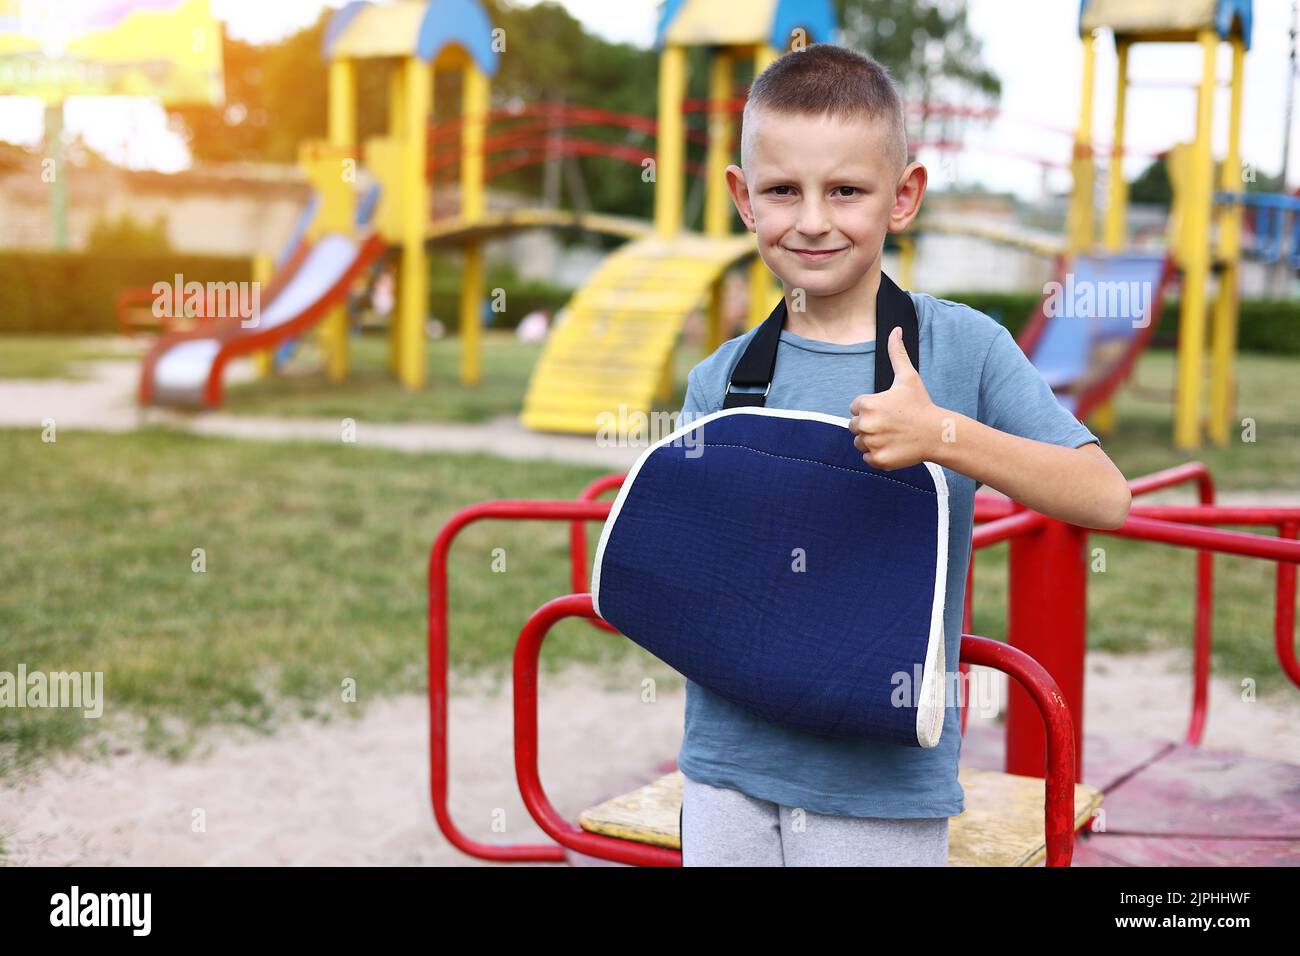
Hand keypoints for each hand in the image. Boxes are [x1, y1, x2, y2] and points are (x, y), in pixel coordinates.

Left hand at [848, 326, 941, 470]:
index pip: (855, 408)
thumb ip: (897, 353)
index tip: (889, 409)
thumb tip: (896, 329)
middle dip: (870, 425)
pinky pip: (868, 457)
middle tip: (892, 423)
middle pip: (854, 426)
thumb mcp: (908, 377)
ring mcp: (871, 444)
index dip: (872, 408)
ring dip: (872, 441)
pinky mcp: (878, 460)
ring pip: (860, 443)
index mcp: (866, 404)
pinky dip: (879, 455)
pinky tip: (895, 446)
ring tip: (893, 435)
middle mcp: (865, 425)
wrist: (937, 433)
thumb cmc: (920, 404)